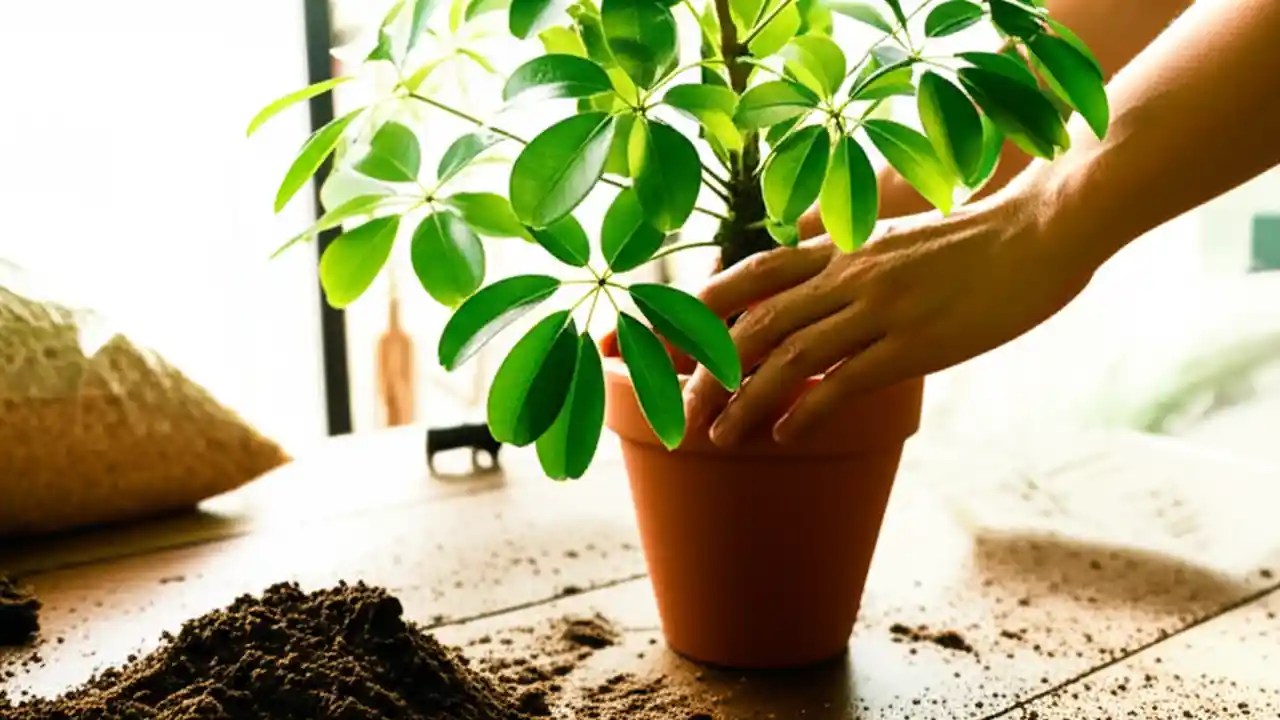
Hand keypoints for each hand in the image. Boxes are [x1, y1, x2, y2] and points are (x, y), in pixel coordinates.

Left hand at [684, 192, 1100, 447]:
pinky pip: (843, 383)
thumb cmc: (975, 234)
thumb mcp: (896, 226)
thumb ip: (844, 240)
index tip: (672, 334)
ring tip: (718, 435)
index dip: (705, 304)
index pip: (754, 272)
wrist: (1040, 230)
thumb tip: (800, 240)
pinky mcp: (912, 345)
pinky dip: (806, 411)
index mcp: (842, 247)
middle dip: (710, 367)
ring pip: (788, 358)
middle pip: (755, 323)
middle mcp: (847, 275)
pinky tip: (785, 436)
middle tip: (683, 405)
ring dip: (744, 401)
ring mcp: (878, 309)